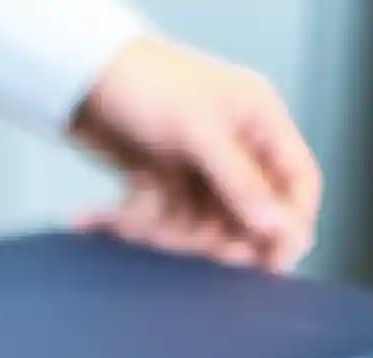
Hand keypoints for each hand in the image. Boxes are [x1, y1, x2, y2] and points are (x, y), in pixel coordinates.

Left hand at [70, 37, 322, 272]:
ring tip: (124, 215)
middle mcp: (232, 148)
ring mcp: (194, 168)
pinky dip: (129, 220)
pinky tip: (89, 217)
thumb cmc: (144, 85)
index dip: (291, 224)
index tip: (273, 264)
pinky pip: (157, 221)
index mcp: (259, 122)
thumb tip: (280, 226)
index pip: (297, 182)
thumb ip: (240, 180)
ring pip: (194, 226)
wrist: (74, 79)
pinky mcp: (157, 183)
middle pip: (242, 216)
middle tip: (175, 236)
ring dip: (158, 228)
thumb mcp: (197, 131)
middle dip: (206, 234)